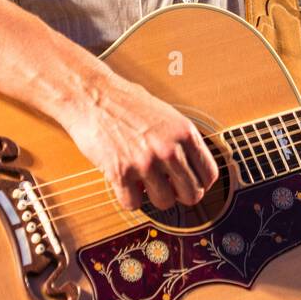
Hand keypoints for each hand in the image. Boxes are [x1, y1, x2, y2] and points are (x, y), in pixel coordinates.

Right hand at [62, 72, 218, 211]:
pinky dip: (129, 198)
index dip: (201, 183)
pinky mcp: (121, 173)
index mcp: (184, 132)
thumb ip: (181, 139)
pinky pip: (133, 203)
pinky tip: (126, 183)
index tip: (193, 185)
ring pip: (164, 203)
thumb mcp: (166, 114)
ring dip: (154, 197)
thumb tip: (194, 165)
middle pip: (192, 194)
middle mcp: (169, 148)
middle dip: (181, 195)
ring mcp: (145, 162)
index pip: (209, 173)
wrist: (91, 96)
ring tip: (144, 182)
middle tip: (170, 189)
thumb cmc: (125, 101)